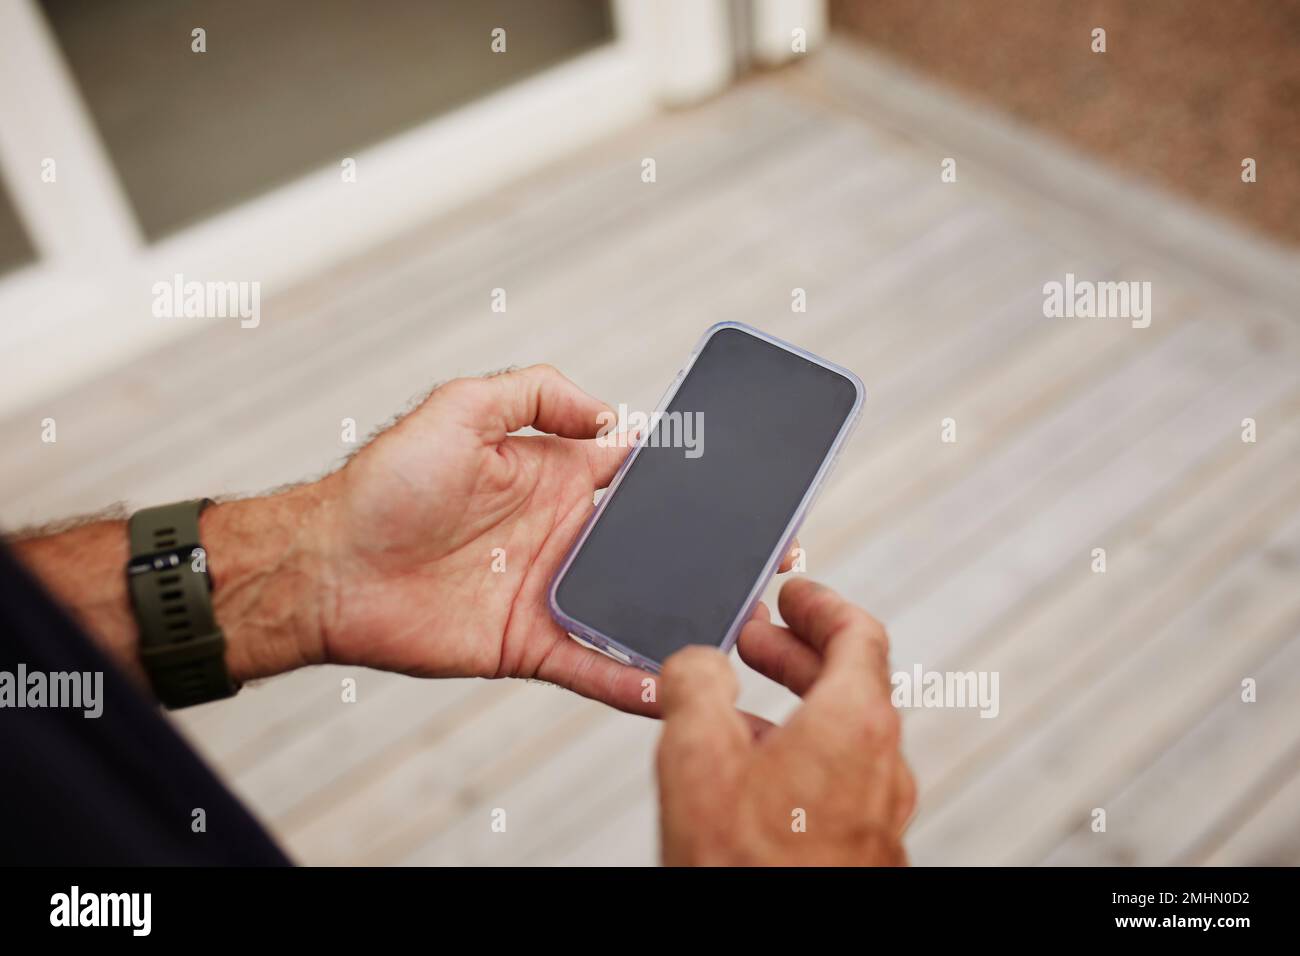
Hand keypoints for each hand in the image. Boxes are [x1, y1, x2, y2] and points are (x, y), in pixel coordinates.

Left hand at [12, 364, 792, 705]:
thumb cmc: (384, 482)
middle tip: (775, 556)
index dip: (697, 477)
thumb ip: (536, 391)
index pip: (645, 473)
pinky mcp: (532, 645)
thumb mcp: (458, 406)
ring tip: (746, 622)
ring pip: (638, 605)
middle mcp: (567, 534)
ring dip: (689, 612)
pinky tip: (673, 684)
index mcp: (559, 475)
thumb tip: (611, 413)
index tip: (750, 482)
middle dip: (714, 548)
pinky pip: (595, 665)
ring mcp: (554, 592)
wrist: (326, 566)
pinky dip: (633, 679)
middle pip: (657, 544)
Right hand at [656, 578, 914, 864]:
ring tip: (739, 707)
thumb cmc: (746, 869)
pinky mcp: (864, 851)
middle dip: (797, 654)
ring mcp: (880, 814)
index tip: (792, 591)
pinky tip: (754, 773)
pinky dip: (803, 753)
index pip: (859, 634)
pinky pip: (840, 781)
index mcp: (856, 724)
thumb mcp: (696, 754)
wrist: (774, 955)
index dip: (821, 603)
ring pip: (844, 735)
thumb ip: (694, 685)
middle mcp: (883, 765)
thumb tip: (695, 662)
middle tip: (755, 640)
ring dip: (795, 706)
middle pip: (853, 682)